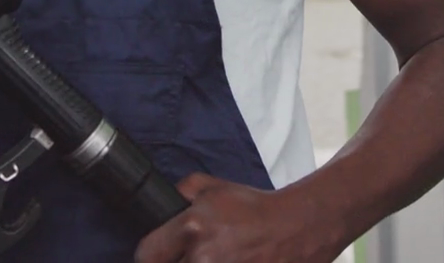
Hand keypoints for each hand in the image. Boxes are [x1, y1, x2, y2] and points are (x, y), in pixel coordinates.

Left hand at [133, 174, 344, 262]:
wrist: (298, 226)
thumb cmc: (255, 208)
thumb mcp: (214, 187)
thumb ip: (181, 192)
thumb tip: (163, 204)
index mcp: (191, 228)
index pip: (146, 255)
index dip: (152, 256)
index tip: (159, 256)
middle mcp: (203, 257)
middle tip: (193, 257)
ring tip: (216, 258)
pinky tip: (232, 261)